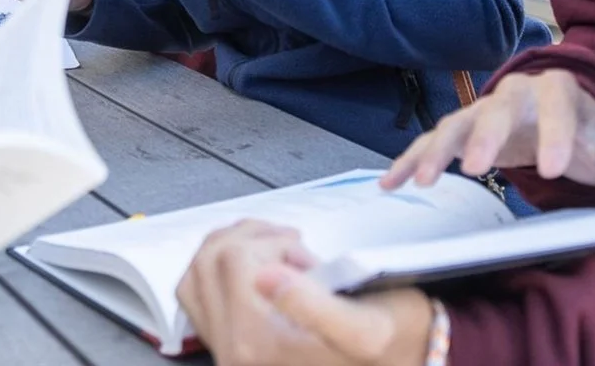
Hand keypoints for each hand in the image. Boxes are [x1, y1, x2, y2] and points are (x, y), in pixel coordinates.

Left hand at [178, 221, 431, 365]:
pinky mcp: (227, 345)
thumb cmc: (387, 345)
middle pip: (209, 261)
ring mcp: (226, 351)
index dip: (272, 242)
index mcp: (259, 345)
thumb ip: (310, 304)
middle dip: (254, 240)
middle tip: (295, 250)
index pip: (233, 260)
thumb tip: (263, 275)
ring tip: (276, 255)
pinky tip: (257, 268)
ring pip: (196, 275)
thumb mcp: (363, 327)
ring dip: (234, 249)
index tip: (306, 255)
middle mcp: (233, 353)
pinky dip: (221, 269)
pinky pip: (198, 295)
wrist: (399, 363)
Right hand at [381, 69, 594, 204]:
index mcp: (560, 91)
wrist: (561, 115)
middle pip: (497, 109)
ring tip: (421, 181)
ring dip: (436, 151)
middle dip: (485, 136)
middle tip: (475, 168)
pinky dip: (412, 160)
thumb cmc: (589, 132)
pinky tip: (391, 183)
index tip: (552, 171)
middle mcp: (517, 94)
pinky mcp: (464, 130)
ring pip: (456, 124)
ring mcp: (485, 110)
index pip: (559, 106)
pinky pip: (433, 142)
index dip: (555, 135)